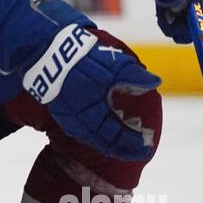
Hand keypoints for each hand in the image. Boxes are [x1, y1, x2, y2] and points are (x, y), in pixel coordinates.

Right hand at [25, 24, 161, 160]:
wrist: (46, 52)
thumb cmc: (82, 59)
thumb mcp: (112, 65)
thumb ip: (135, 76)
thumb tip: (156, 82)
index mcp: (96, 113)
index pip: (118, 137)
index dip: (133, 144)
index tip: (147, 146)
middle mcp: (81, 122)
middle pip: (106, 144)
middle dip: (124, 149)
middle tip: (140, 150)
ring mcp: (68, 119)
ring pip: (93, 140)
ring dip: (110, 144)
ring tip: (124, 143)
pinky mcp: (61, 112)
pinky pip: (82, 132)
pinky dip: (97, 136)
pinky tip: (103, 131)